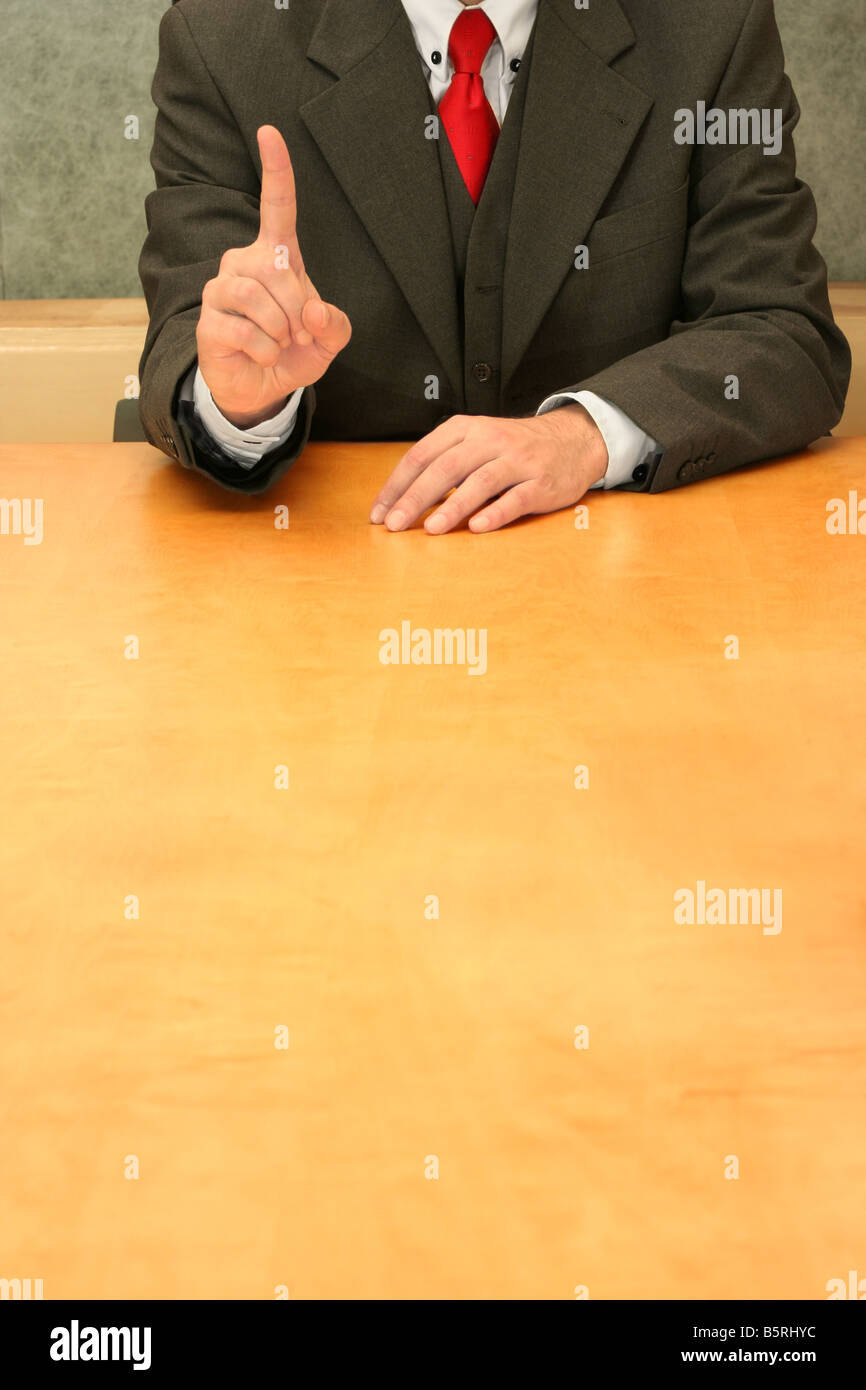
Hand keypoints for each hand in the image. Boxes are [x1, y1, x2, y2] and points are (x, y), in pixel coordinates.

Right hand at [196, 125, 351, 428]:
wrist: (262, 388)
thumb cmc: (293, 351)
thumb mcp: (328, 339)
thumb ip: (334, 323)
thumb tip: (312, 312)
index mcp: (276, 256)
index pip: (277, 206)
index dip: (275, 170)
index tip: (270, 131)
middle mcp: (242, 262)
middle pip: (277, 271)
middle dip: (298, 311)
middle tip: (300, 335)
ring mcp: (221, 289)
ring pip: (255, 297)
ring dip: (279, 330)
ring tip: (280, 344)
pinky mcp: (208, 319)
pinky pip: (243, 330)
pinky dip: (264, 350)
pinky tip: (262, 355)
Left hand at [369, 405, 608, 532]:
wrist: (573, 441)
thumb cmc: (514, 449)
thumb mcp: (477, 442)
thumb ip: (444, 463)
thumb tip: (402, 500)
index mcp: (466, 429)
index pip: (422, 454)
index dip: (397, 485)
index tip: (379, 512)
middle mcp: (490, 440)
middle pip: (446, 468)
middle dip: (416, 498)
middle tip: (394, 525)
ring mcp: (518, 461)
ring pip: (480, 482)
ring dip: (453, 507)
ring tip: (431, 529)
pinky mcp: (542, 483)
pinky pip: (516, 499)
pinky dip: (496, 514)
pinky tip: (477, 529)